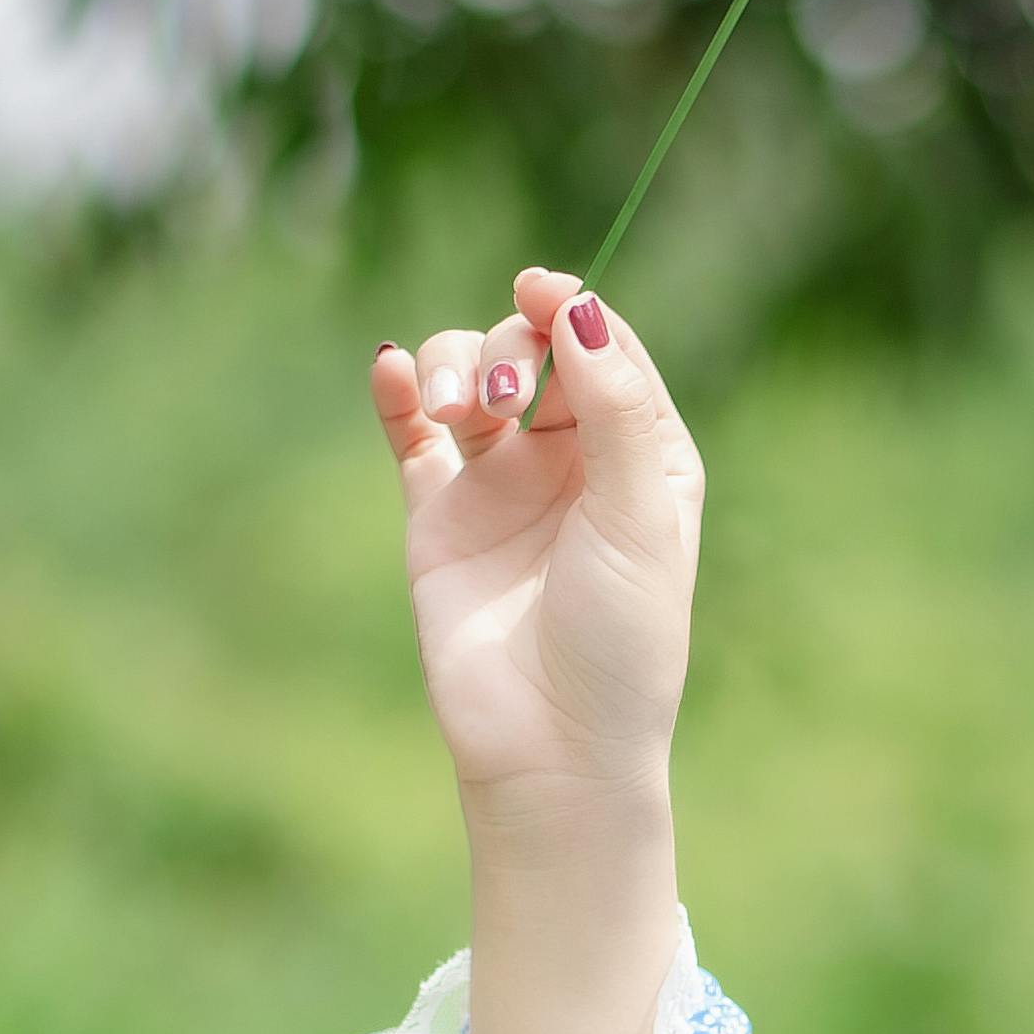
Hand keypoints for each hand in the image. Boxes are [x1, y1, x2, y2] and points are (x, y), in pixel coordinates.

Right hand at [373, 266, 701, 829]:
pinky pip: (411, 429)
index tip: (540, 289)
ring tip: (459, 412)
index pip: (604, 348)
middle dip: (511, 347)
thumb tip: (578, 307)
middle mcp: (571, 457)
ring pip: (469, 374)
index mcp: (641, 452)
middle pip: (531, 348)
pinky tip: (393, 371)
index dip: (572, 309)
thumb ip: (615, 408)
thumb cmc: (618, 640)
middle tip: (505, 398)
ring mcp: (500, 481)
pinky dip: (400, 389)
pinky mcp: (437, 513)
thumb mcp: (638, 515)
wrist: (549, 744)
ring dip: (456, 366)